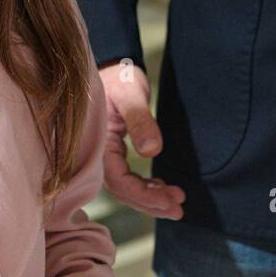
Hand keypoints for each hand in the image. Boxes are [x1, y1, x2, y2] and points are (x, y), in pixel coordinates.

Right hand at [99, 61, 184, 218]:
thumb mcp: (130, 94)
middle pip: (122, 190)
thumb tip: (153, 151)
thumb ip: (141, 121)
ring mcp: (103, 155)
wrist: (113, 66)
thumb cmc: (119, 77)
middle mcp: (96, 154)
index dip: (143, 194)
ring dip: (149, 198)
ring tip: (176, 204)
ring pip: (124, 187)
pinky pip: (125, 177)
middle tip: (179, 210)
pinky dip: (144, 187)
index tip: (169, 200)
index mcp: (96, 143)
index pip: (118, 180)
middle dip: (150, 203)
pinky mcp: (112, 153)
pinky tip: (162, 189)